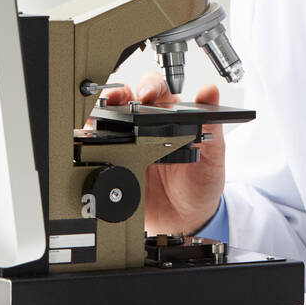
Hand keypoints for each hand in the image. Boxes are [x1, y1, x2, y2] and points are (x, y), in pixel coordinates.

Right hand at [87, 72, 226, 235]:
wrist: (187, 219)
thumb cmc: (201, 182)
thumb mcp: (213, 152)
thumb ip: (211, 123)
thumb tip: (211, 91)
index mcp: (171, 117)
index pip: (157, 91)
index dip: (149, 85)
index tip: (147, 92)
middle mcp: (147, 128)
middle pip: (126, 99)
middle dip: (118, 94)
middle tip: (118, 101)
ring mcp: (129, 146)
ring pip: (109, 120)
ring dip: (101, 114)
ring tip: (100, 118)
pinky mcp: (117, 164)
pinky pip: (100, 149)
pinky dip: (92, 141)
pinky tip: (93, 141)